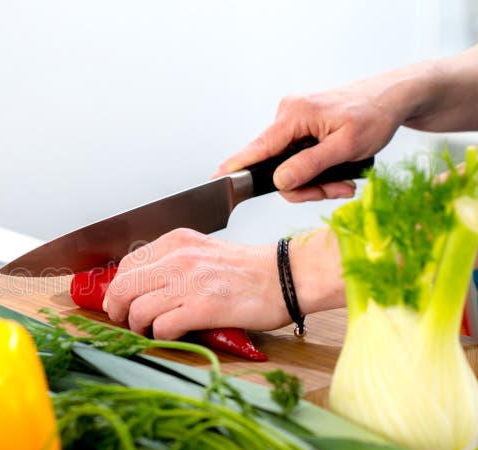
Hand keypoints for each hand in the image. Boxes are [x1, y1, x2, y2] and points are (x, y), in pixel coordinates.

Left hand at [102, 228, 290, 339]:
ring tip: (148, 331)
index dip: (117, 288)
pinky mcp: (203, 307)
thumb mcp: (202, 252)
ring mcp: (189, 282)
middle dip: (117, 310)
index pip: (126, 265)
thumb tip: (141, 287)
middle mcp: (178, 258)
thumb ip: (172, 263)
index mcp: (176, 241)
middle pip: (123, 287)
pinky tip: (170, 336)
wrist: (286, 276)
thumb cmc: (247, 270)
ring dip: (138, 327)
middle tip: (124, 321)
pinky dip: (160, 336)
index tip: (120, 302)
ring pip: (137, 310)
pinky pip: (162, 327)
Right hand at [215, 77, 409, 201]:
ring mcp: (294, 121)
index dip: (235, 167)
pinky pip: (298, 159)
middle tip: (336, 190)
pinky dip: (317, 171)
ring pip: (289, 167)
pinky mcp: (301, 128)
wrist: (394, 97)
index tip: (215, 180)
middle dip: (305, 186)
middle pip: (277, 166)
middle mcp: (288, 115)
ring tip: (344, 184)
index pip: (257, 147)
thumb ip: (310, 165)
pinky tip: (339, 175)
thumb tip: (280, 181)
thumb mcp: (347, 146)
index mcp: (295, 114)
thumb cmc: (376, 115)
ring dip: (315, 182)